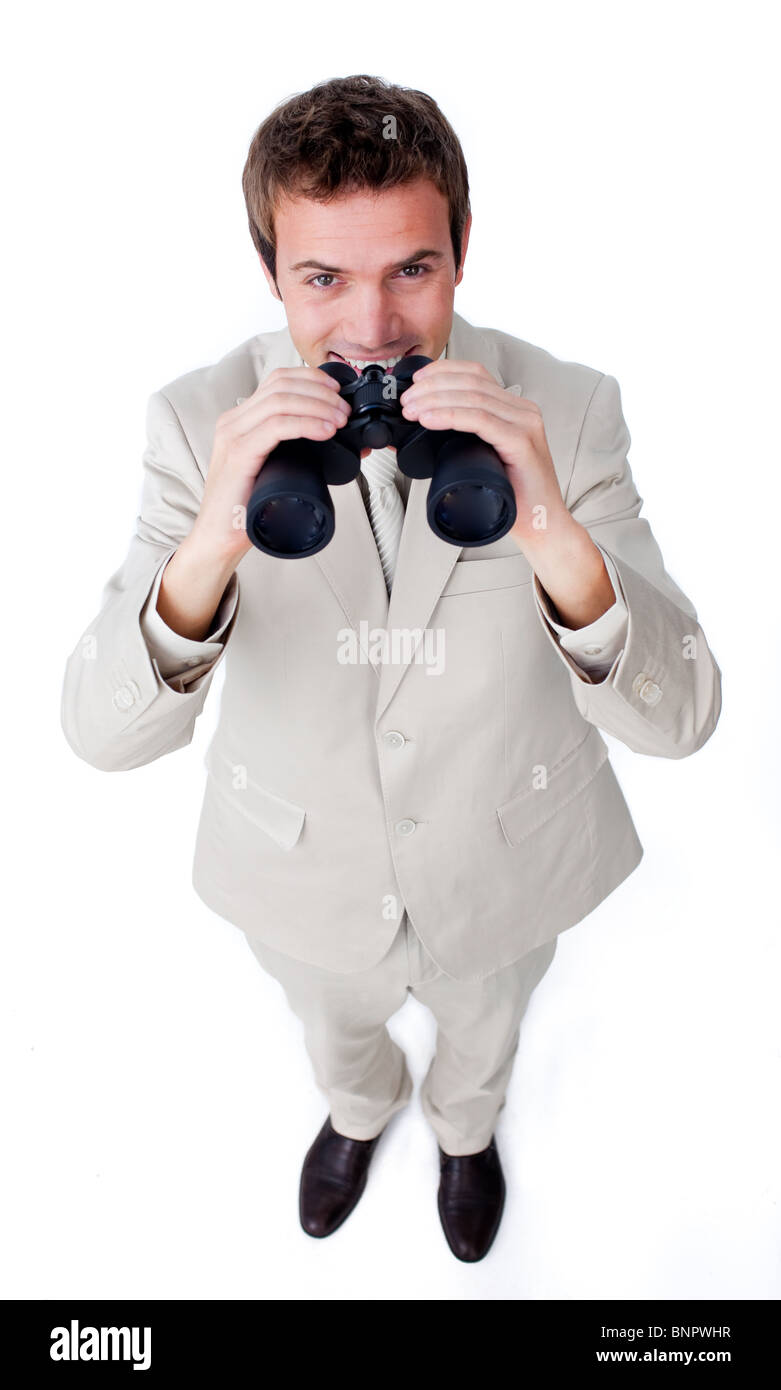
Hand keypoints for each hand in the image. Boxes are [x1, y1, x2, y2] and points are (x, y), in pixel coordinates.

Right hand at [191, 366, 350, 565]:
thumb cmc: (249, 508)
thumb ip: (296, 450)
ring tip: (340, 420)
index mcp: (241, 420)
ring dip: (318, 406)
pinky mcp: (238, 454)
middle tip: (344, 410)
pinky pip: (276, 426)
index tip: (338, 390)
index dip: (311, 378)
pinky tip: (325, 431)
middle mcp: (233, 421)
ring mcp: (233, 435)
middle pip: (281, 384)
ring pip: (281, 400)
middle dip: (320, 391)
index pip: (277, 380)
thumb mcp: (276, 469)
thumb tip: (338, 438)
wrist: (219, 538)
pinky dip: (306, 424)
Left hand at [399, 359, 575, 555]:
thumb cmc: (513, 497)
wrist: (542, 525)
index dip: (442, 371)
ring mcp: (525, 425)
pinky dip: (450, 416)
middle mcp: (523, 411)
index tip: (415, 380)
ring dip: (435, 400)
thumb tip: (423, 430)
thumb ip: (465, 440)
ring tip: (411, 411)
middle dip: (432, 386)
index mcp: (515, 410)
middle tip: (406, 401)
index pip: (476, 375)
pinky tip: (429, 419)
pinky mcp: (522, 443)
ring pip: (473, 397)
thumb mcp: (484, 459)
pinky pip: (481, 419)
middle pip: (472, 381)